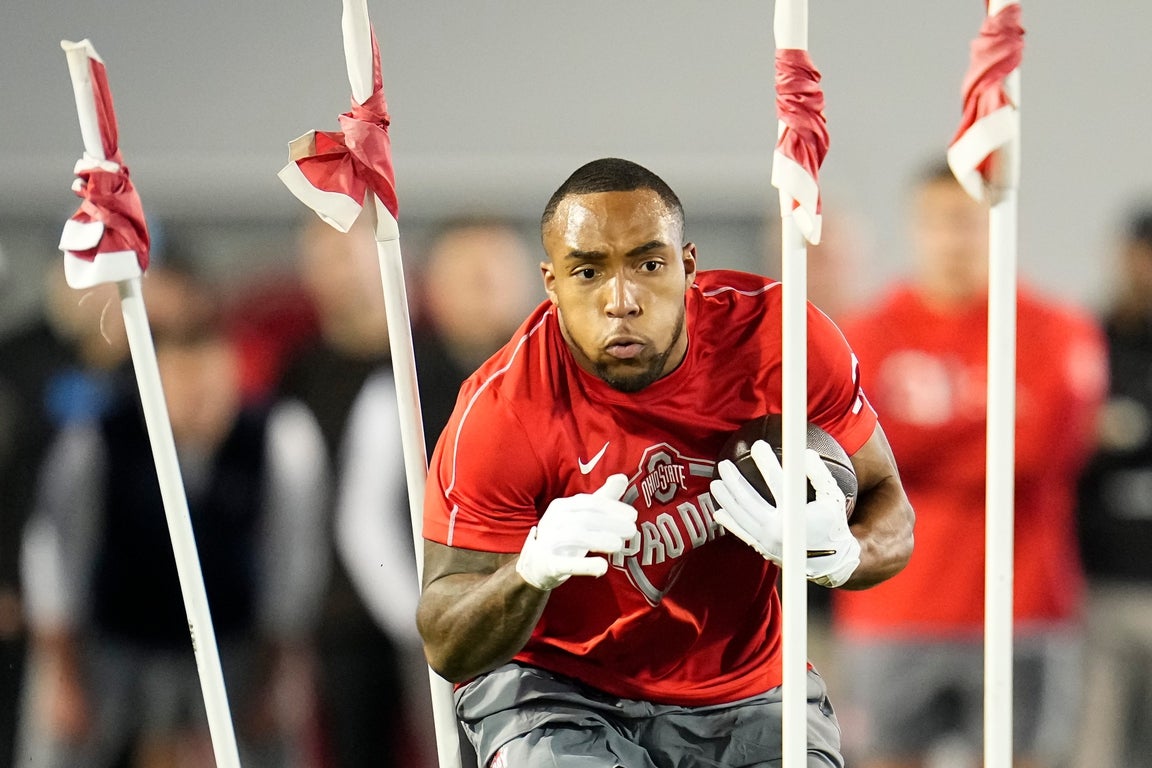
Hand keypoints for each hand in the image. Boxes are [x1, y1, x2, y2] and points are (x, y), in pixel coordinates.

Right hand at [516, 474, 637, 590]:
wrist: (536, 566)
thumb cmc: (564, 537)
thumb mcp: (581, 517)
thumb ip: (602, 499)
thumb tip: (622, 477)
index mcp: (562, 507)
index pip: (589, 503)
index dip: (613, 507)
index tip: (633, 516)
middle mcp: (552, 521)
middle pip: (584, 518)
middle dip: (611, 523)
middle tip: (632, 531)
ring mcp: (547, 542)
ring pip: (575, 536)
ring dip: (600, 539)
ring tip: (619, 546)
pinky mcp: (546, 564)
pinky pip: (565, 563)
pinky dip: (585, 565)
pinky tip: (603, 568)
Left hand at [710, 441, 860, 587]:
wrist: (831, 563)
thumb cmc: (832, 525)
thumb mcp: (832, 499)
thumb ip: (820, 476)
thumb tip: (807, 453)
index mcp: (795, 515)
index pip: (777, 483)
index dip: (766, 463)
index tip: (758, 445)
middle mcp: (778, 529)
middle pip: (749, 500)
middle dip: (734, 481)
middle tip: (724, 465)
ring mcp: (767, 541)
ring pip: (740, 516)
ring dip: (726, 499)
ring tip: (716, 483)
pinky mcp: (763, 549)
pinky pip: (741, 533)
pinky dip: (729, 522)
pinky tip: (718, 510)